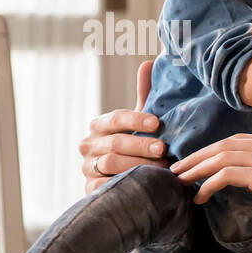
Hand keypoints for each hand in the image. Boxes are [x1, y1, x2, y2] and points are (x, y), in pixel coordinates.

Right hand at [79, 60, 165, 192]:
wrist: (126, 181)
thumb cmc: (137, 146)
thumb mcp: (140, 123)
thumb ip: (144, 96)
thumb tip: (147, 63)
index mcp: (99, 126)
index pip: (115, 119)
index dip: (136, 120)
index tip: (157, 123)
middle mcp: (88, 145)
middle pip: (114, 143)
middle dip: (141, 145)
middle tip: (163, 149)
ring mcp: (87, 168)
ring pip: (110, 164)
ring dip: (138, 164)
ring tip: (162, 168)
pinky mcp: (90, 189)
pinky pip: (105, 186)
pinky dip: (126, 184)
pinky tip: (145, 184)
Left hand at [170, 133, 251, 237]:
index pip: (239, 140)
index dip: (214, 149)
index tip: (198, 161)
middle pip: (225, 144)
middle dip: (198, 156)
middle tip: (178, 168)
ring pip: (221, 157)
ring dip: (197, 169)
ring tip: (181, 181)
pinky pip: (226, 175)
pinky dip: (209, 184)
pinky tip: (201, 195)